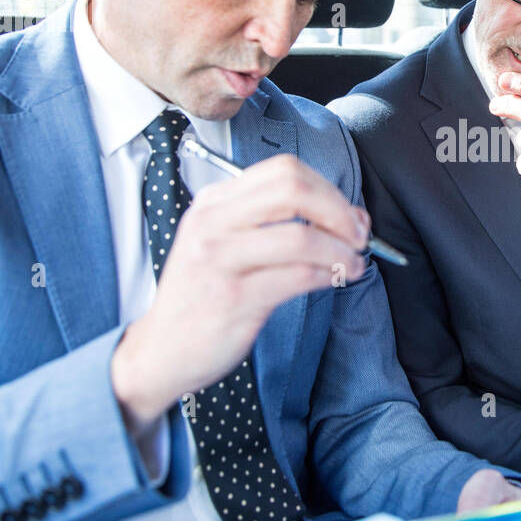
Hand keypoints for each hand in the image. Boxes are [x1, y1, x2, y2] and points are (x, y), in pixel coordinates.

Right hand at [111, 154, 369, 434]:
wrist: (161, 350)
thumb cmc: (203, 296)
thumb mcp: (228, 246)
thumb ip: (279, 224)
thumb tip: (349, 216)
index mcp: (213, 203)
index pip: (283, 171)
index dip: (327, 189)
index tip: (347, 215)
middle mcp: (212, 223)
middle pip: (294, 191)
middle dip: (338, 211)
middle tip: (358, 235)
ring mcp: (219, 260)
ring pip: (301, 237)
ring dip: (340, 249)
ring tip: (353, 263)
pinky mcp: (233, 298)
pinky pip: (298, 276)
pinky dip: (329, 274)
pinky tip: (335, 279)